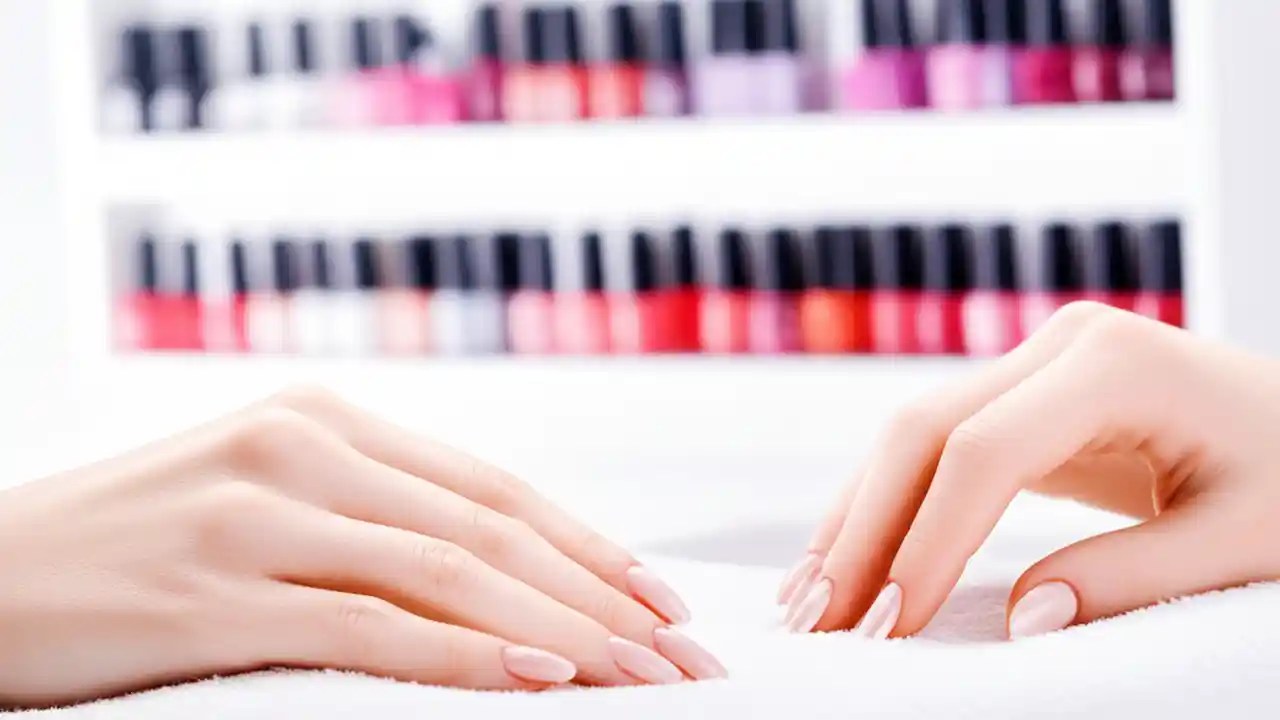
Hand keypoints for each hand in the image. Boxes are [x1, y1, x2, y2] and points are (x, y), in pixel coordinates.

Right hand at [0, 387, 724, 708]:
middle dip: (601, 596)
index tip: (661, 595)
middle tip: (680, 650)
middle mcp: (300, 448)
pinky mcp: (214, 593)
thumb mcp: (265, 504)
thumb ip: (375, 523)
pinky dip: (464, 653)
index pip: (495, 488)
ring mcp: (256, 516)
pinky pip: (370, 626)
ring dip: (561, 630)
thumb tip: (504, 585)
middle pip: (492, 529)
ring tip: (638, 676)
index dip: (590, 545)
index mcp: (323, 420)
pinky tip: (537, 677)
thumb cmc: (137, 544)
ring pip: (450, 572)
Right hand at [779, 302, 1279, 638]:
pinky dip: (890, 508)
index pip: (983, 450)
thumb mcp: (1242, 540)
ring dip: (857, 519)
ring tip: (808, 600)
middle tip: (814, 618)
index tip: (891, 623)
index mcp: (1113, 362)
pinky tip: (853, 559)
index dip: (927, 539)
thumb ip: (1131, 580)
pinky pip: (937, 449)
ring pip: (912, 436)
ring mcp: (1035, 363)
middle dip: (861, 529)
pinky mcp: (1023, 395)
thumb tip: (1023, 622)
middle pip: (922, 430)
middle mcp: (1059, 345)